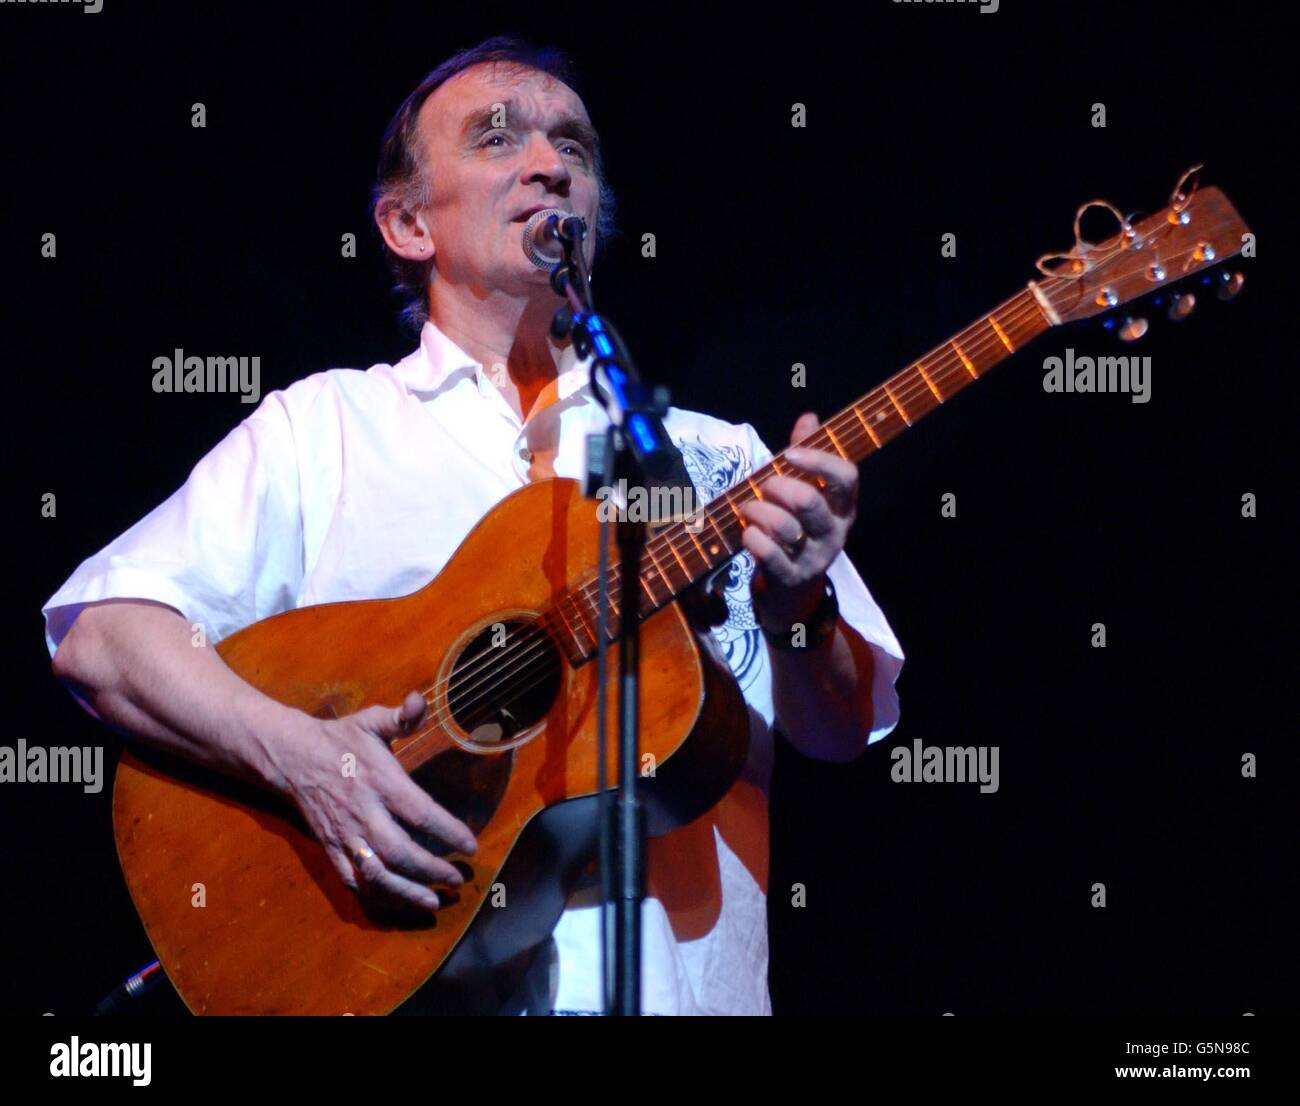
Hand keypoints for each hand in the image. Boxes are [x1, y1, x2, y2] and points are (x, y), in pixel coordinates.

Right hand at [272, 690, 477, 912]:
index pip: (420, 812)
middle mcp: (363, 812)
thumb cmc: (339, 739)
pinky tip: (395, 897)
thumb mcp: (371, 721)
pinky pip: (350, 877)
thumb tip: (421, 700)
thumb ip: (401, 716)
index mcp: (380, 781)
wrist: (290, 757)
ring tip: (432, 901)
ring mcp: (344, 833)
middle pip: (400, 851)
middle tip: (458, 878)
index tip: (470, 845)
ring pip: (376, 871)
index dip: (448, 831)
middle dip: (432, 869)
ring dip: (405, 890)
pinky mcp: (328, 846)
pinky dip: (373, 891)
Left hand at [739, 411, 857, 634]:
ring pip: (784, 527)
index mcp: (843, 507)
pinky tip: (747, 533)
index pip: (846, 476)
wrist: (793, 594)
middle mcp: (834, 532)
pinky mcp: (791, 578)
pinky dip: (752, 537)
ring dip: (757, 511)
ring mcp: (814, 558)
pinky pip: (769, 554)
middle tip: (762, 487)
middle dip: (777, 487)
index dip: (819, 459)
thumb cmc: (797, 532)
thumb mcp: (806, 494)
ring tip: (747, 509)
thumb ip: (807, 456)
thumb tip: (810, 417)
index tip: (789, 453)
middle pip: (809, 502)